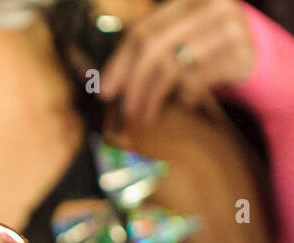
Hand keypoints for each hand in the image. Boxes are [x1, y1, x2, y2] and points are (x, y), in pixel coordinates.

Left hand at [101, 0, 255, 129]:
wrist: (255, 57)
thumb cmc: (206, 51)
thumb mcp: (178, 41)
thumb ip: (147, 51)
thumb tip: (104, 85)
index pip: (142, 31)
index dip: (120, 63)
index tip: (106, 91)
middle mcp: (211, 6)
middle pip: (154, 46)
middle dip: (133, 82)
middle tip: (124, 108)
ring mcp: (228, 27)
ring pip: (173, 65)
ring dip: (153, 96)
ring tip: (145, 114)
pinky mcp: (240, 52)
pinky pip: (197, 80)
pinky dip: (184, 96)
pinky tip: (183, 102)